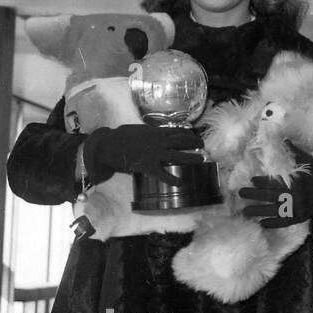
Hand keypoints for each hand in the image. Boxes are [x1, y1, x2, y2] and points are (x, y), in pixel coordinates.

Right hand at [81, 124, 202, 184]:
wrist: (109, 145)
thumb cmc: (120, 136)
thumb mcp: (137, 129)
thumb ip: (149, 132)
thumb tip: (154, 133)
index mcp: (156, 132)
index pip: (177, 131)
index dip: (188, 133)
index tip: (194, 135)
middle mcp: (158, 141)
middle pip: (182, 140)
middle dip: (194, 142)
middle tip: (202, 145)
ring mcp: (155, 154)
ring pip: (178, 155)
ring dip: (191, 157)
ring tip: (201, 159)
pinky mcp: (148, 166)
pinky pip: (163, 174)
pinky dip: (172, 179)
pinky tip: (180, 183)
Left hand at [239, 159, 312, 229]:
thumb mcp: (309, 162)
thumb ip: (296, 153)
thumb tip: (284, 140)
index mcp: (295, 183)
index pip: (275, 182)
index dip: (262, 182)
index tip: (252, 180)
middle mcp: (293, 197)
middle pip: (270, 196)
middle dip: (254, 195)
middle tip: (240, 193)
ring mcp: (294, 210)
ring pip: (272, 211)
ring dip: (257, 211)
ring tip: (244, 211)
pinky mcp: (296, 219)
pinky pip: (282, 223)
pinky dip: (271, 224)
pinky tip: (261, 223)